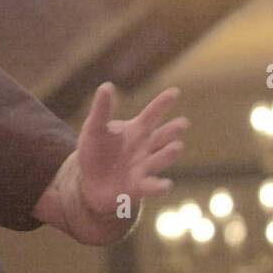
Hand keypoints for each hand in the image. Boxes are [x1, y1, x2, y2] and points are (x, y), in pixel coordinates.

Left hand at [76, 82, 188, 215]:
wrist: (90, 182)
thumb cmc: (96, 152)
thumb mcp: (94, 129)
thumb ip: (102, 110)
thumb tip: (106, 85)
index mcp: (137, 131)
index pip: (151, 115)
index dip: (162, 104)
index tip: (174, 91)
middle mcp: (145, 148)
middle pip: (161, 137)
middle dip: (171, 131)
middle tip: (182, 123)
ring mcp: (144, 167)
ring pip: (160, 159)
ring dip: (168, 154)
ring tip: (177, 147)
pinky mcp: (138, 187)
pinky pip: (150, 186)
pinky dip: (158, 186)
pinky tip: (166, 184)